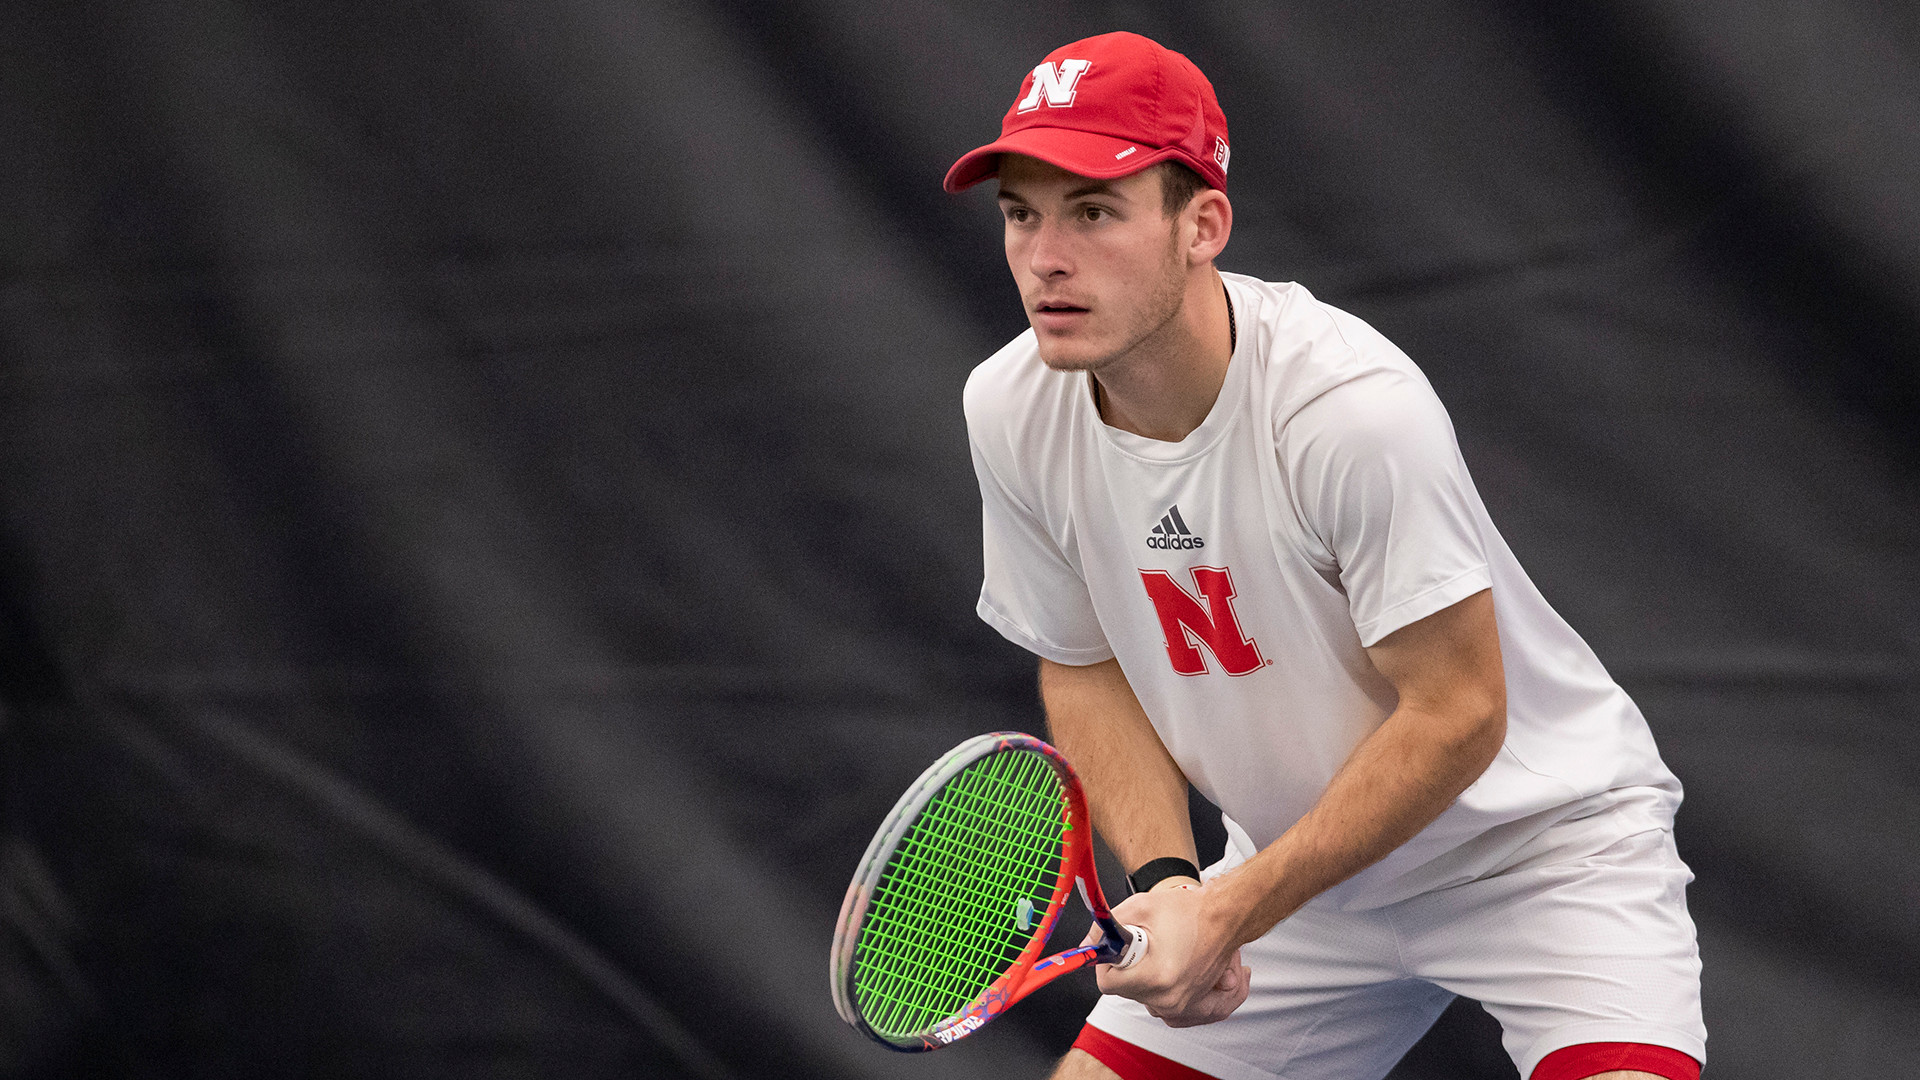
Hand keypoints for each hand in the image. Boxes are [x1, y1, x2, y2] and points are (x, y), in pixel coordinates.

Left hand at [1088, 881, 1251, 1026]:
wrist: (1226, 916)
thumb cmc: (1188, 910)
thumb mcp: (1139, 907)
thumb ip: (1106, 927)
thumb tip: (1086, 945)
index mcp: (1157, 977)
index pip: (1108, 983)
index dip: (1107, 962)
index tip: (1117, 949)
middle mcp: (1170, 999)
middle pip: (1125, 991)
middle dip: (1129, 968)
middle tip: (1147, 944)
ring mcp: (1183, 1006)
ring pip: (1143, 998)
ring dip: (1144, 978)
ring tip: (1160, 954)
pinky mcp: (1192, 1006)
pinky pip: (1164, 1008)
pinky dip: (1161, 991)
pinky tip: (1168, 969)